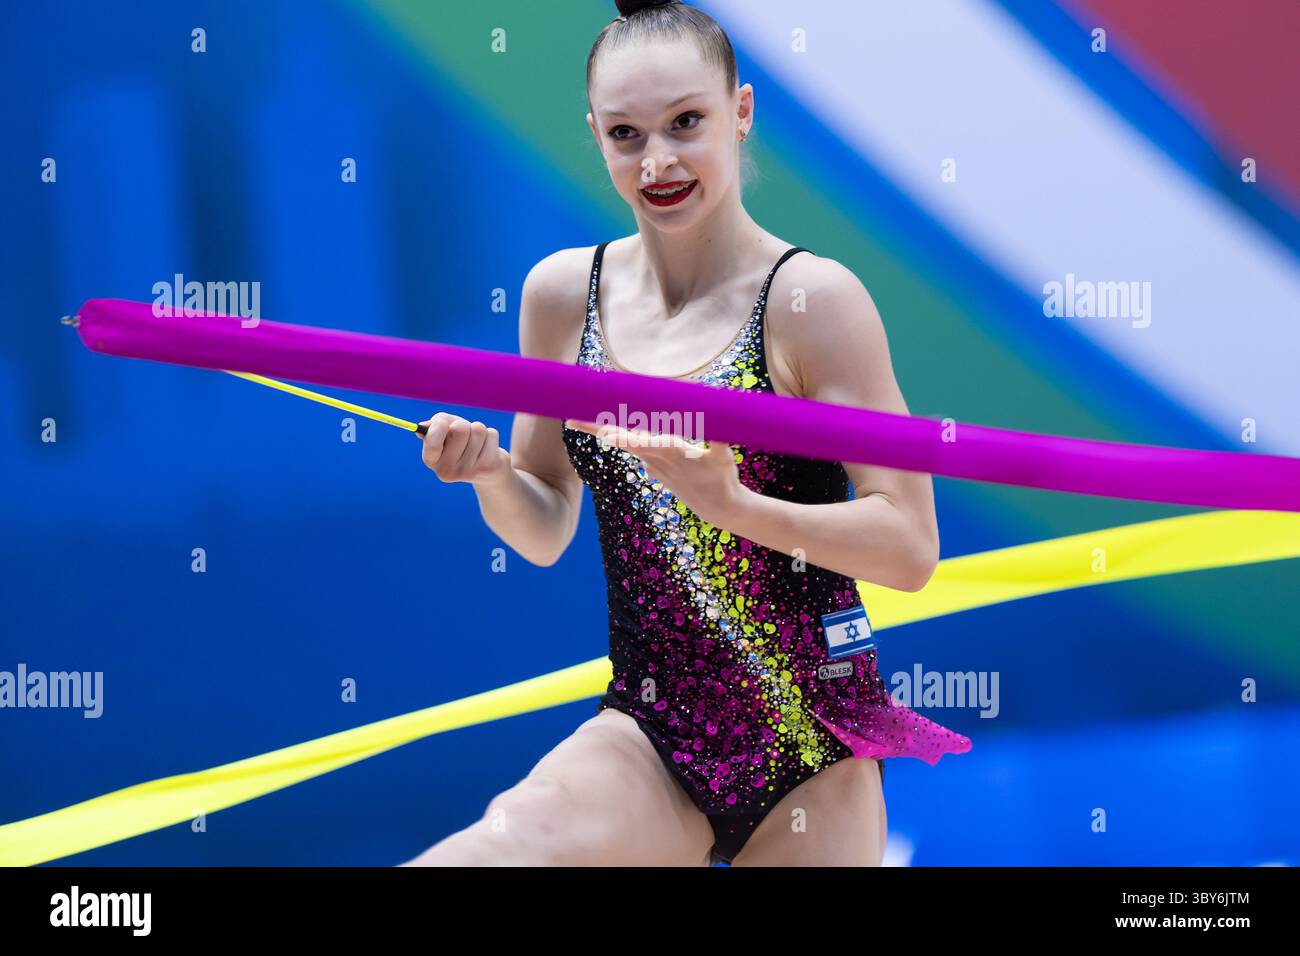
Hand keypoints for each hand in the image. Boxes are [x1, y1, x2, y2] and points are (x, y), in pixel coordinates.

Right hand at [418, 412, 511, 485]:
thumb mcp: (446, 433)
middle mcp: (447, 470)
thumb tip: (424, 425)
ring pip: (478, 429)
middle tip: (465, 435)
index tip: (443, 422)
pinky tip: (487, 448)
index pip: (432, 441)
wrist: (488, 471)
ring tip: (477, 443)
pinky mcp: (488, 467)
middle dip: (464, 424)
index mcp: (431, 461)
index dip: (439, 424)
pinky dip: (491, 436)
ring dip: (478, 430)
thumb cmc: (462, 445)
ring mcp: (468, 471)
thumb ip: (436, 425)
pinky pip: (491, 434)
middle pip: (459, 428)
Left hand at [563, 417, 745, 527]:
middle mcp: (656, 458)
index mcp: (671, 452)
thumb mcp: (724, 458)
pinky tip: (604, 427)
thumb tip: (721, 411)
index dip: (623, 438)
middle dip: (596, 429)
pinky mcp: (654, 467)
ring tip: (577, 421)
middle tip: (571, 421)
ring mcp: (652, 464)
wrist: (717, 507)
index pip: (642, 444)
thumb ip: (720, 436)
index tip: (604, 435)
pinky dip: (619, 436)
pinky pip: (633, 446)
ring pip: (624, 442)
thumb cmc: (723, 480)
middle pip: (622, 439)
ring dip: (601, 430)